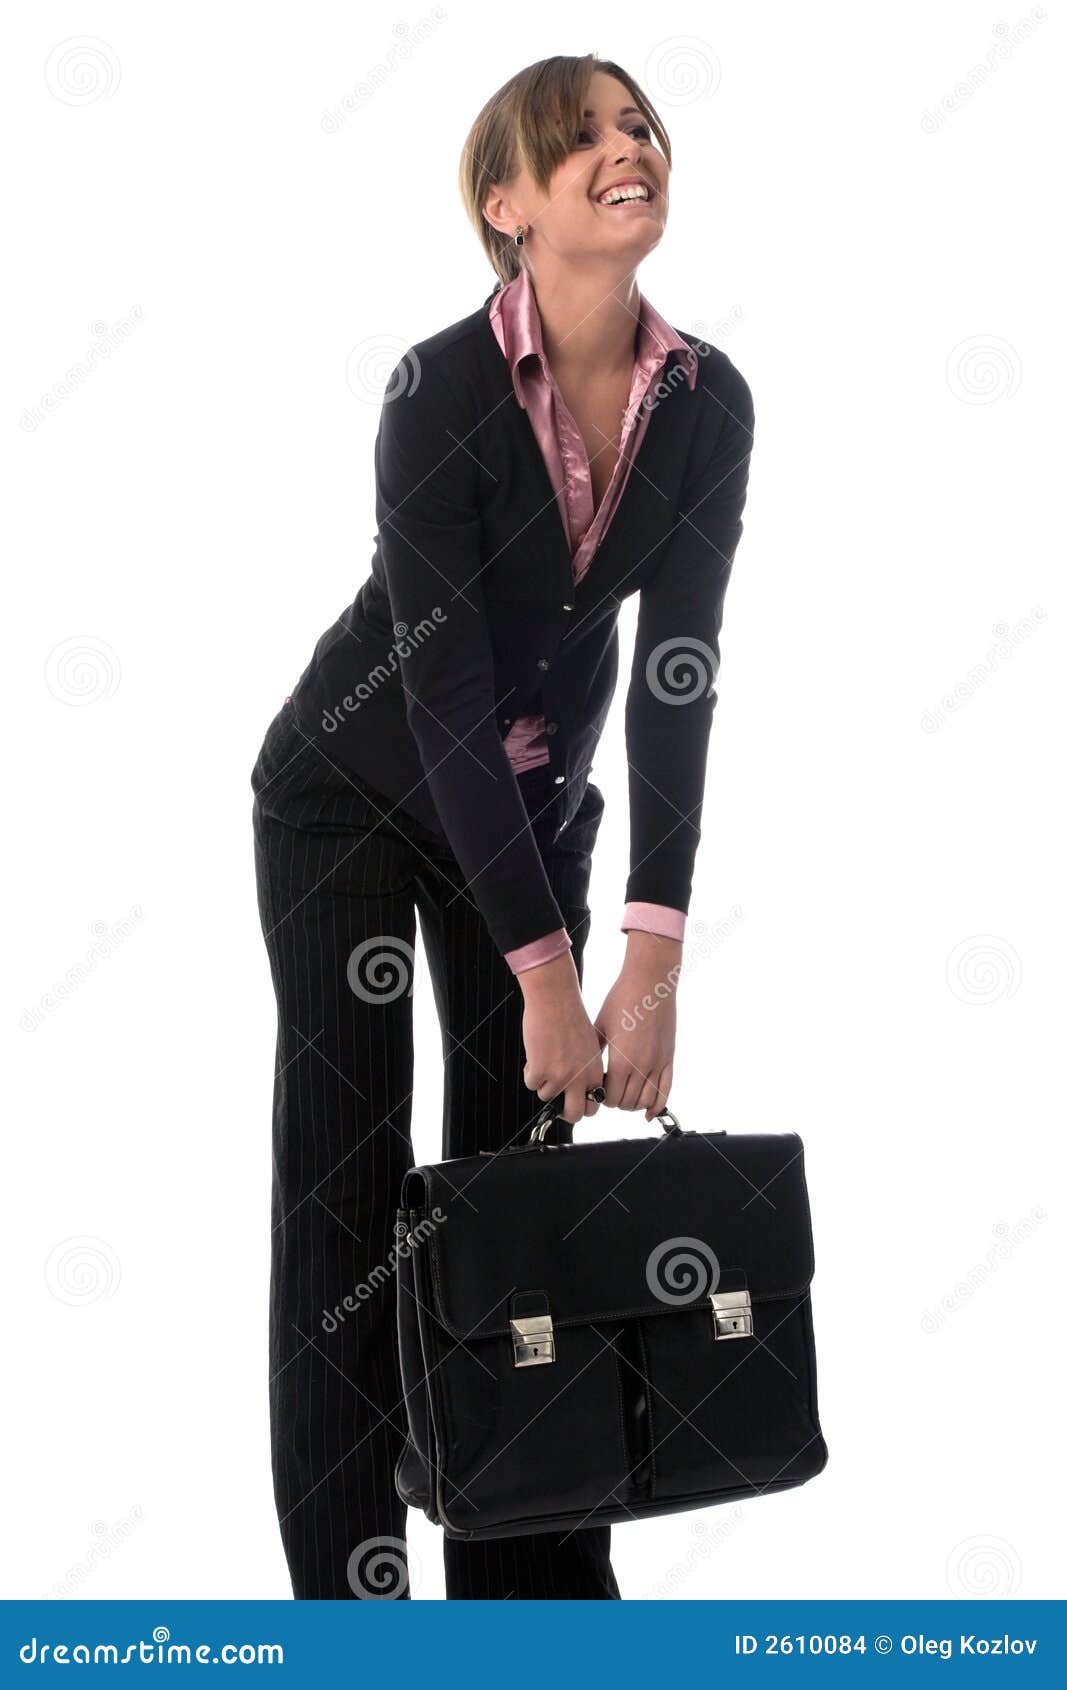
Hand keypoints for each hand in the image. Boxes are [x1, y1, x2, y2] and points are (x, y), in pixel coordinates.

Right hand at [518, 952, 605, 1126]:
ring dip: (542, 1082)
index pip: (593, 1106)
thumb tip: (576, 1091)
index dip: (580, 1106)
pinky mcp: (540, 1069)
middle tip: (555, 1104)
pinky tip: (535, 1053)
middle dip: (563, 1113)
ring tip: (543, 1059)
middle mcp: (581, 1077)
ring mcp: (560, 1076)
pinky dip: (529, 1071)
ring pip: (546, 1096)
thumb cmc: (570, 1016)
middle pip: (574, 1115)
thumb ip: (585, 1069)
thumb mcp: (588, 1046)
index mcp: (595, 1071)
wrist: (555, 998)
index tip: (571, 1102)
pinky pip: (530, 1083)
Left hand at [592, 931, 680, 1119]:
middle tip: (610, 1090)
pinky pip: (665, 1091)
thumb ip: (594, 1053)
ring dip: (633, 1104)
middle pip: (627, 1103)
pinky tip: (649, 1113)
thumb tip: (584, 1071)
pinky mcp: (669, 1058)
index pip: (611, 1098)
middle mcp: (642, 1066)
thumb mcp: (599, 1027)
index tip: (598, 1089)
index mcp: (621, 1061)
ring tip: (625, 1094)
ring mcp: (658, 1063)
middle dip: (616, 1101)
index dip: (602, 1098)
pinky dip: (657, 1106)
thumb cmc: (622, 1000)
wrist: (650, 983)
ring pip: (646, 1102)